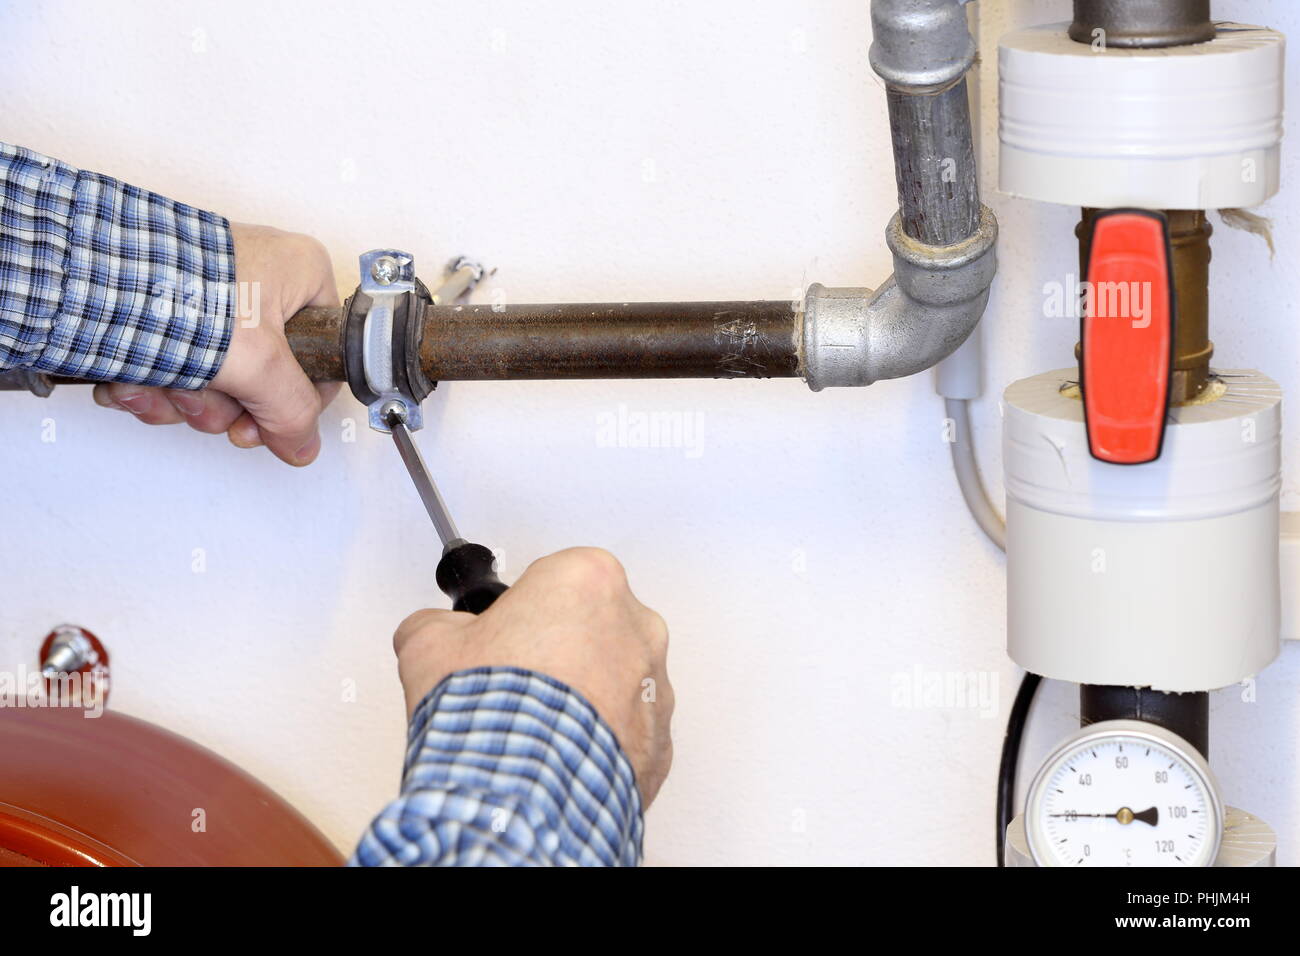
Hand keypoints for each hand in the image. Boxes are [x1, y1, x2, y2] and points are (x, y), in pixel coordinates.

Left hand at [93, 222, 340, 465]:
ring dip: (184, 396)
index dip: (293, 404)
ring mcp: (213, 294)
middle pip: (264, 376)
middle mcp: (261, 279)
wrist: (84, 272)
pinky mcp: (170, 306)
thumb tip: (302, 442)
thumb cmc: (174, 288)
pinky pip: (179, 362)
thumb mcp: (257, 363)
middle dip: (224, 404)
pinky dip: (153, 382)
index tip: (265, 424)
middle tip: (204, 400)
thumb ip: (291, 412)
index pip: (322, 357)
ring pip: (218, 376)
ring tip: (159, 384)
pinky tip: (133, 380)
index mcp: (301, 274)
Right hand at [393, 548, 674, 805]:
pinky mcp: (660, 743)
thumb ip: (439, 625)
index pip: (556, 579)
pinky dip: (598, 745)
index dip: (522, 611)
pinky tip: (557, 761)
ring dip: (583, 699)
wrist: (518, 792)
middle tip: (514, 684)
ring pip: (616, 682)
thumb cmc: (491, 711)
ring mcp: (655, 687)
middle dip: (559, 652)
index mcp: (588, 580)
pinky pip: (627, 734)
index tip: (502, 636)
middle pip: (594, 628)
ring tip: (534, 731)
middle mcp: (635, 626)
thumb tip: (436, 633)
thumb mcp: (428, 645)